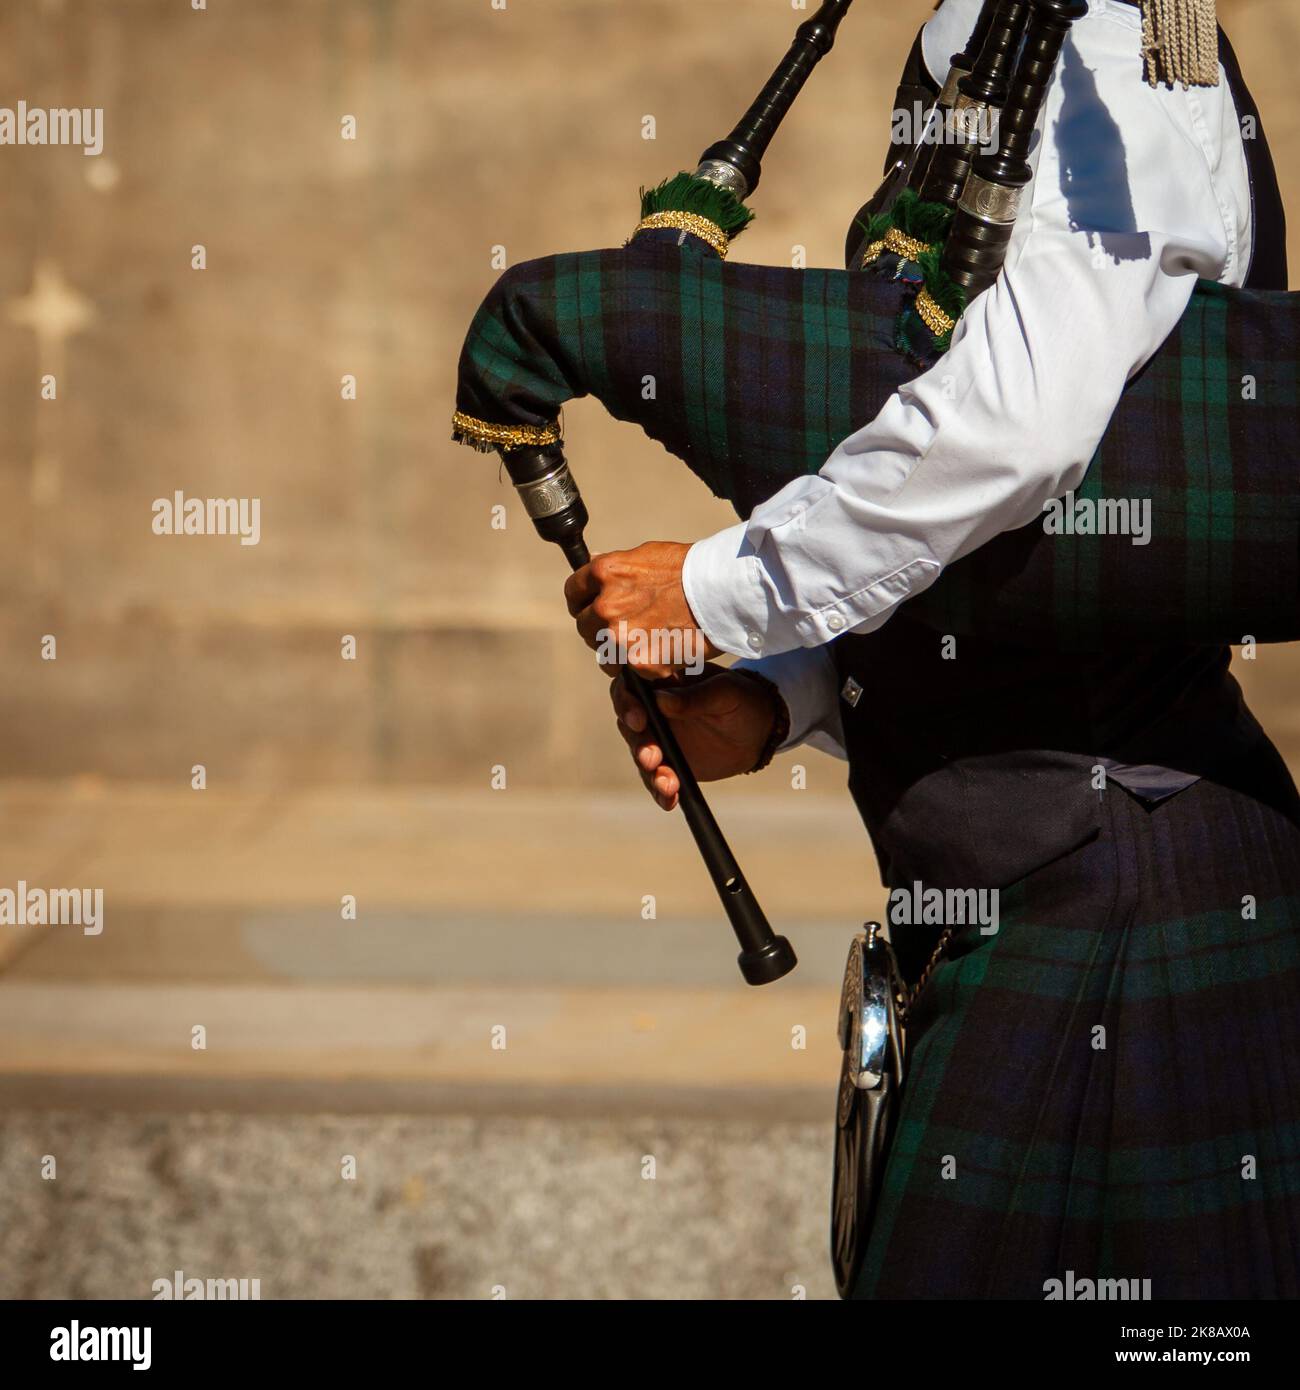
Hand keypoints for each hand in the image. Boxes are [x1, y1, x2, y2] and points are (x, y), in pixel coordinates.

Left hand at [564, 541, 720, 678]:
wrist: (722, 593)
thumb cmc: (689, 569)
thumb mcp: (646, 555)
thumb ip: (615, 566)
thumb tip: (593, 560)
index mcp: (604, 573)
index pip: (574, 592)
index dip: (583, 601)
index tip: (591, 607)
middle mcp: (605, 606)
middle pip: (585, 626)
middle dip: (600, 628)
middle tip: (628, 627)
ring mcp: (620, 636)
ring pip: (603, 653)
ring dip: (617, 652)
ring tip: (646, 642)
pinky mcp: (639, 662)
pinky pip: (629, 669)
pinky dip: (643, 665)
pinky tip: (662, 651)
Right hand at [609, 664, 780, 810]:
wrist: (759, 732)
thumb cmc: (742, 700)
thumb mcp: (726, 692)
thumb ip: (695, 696)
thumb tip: (660, 700)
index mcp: (662, 682)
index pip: (631, 686)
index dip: (627, 702)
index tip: (639, 720)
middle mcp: (652, 709)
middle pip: (629, 723)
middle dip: (638, 743)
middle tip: (652, 758)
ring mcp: (658, 738)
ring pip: (641, 754)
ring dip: (650, 771)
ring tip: (669, 784)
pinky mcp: (668, 764)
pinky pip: (656, 778)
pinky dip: (660, 791)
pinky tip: (670, 800)